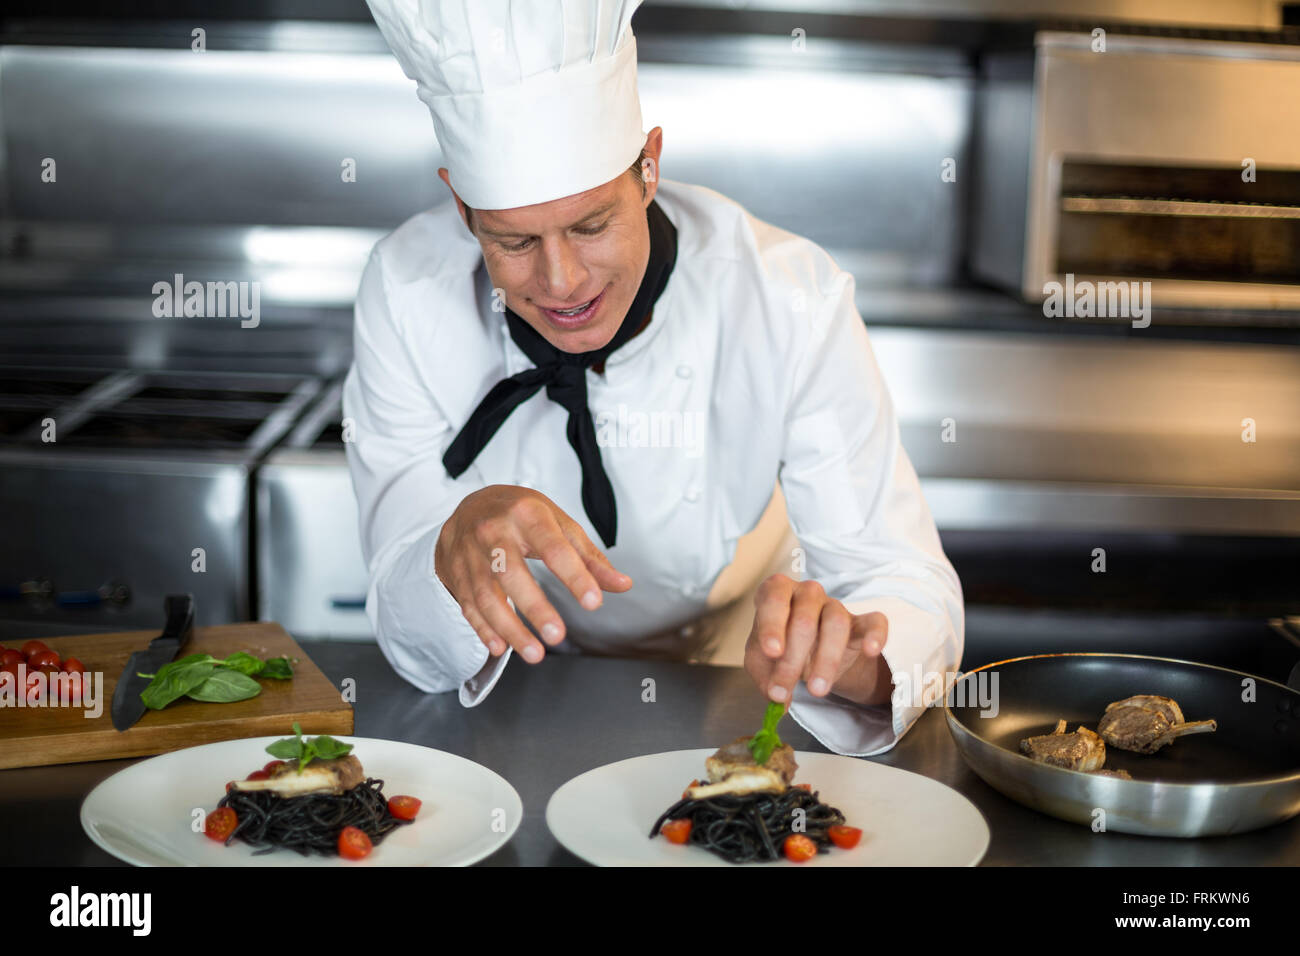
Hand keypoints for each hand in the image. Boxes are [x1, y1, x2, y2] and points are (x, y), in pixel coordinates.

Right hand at [435, 485, 631, 662]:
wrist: (469, 505)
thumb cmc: (522, 515)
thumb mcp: (558, 524)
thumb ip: (589, 558)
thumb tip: (623, 585)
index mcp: (526, 514)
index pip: (554, 549)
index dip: (575, 576)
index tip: (594, 602)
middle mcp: (493, 532)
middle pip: (511, 573)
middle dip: (535, 608)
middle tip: (558, 636)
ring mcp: (470, 554)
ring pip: (486, 596)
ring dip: (510, 629)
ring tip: (535, 654)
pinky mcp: (456, 573)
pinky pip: (468, 605)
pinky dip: (483, 629)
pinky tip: (500, 647)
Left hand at [743, 574, 890, 706]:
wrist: (810, 653)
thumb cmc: (781, 648)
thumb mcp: (761, 661)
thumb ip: (763, 676)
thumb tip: (777, 696)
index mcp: (776, 593)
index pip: (774, 599)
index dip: (771, 625)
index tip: (772, 652)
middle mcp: (806, 593)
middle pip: (804, 620)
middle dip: (792, 660)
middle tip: (783, 691)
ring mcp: (835, 605)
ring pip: (836, 623)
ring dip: (826, 660)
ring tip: (816, 690)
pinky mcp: (860, 622)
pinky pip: (874, 622)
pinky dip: (876, 635)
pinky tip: (871, 651)